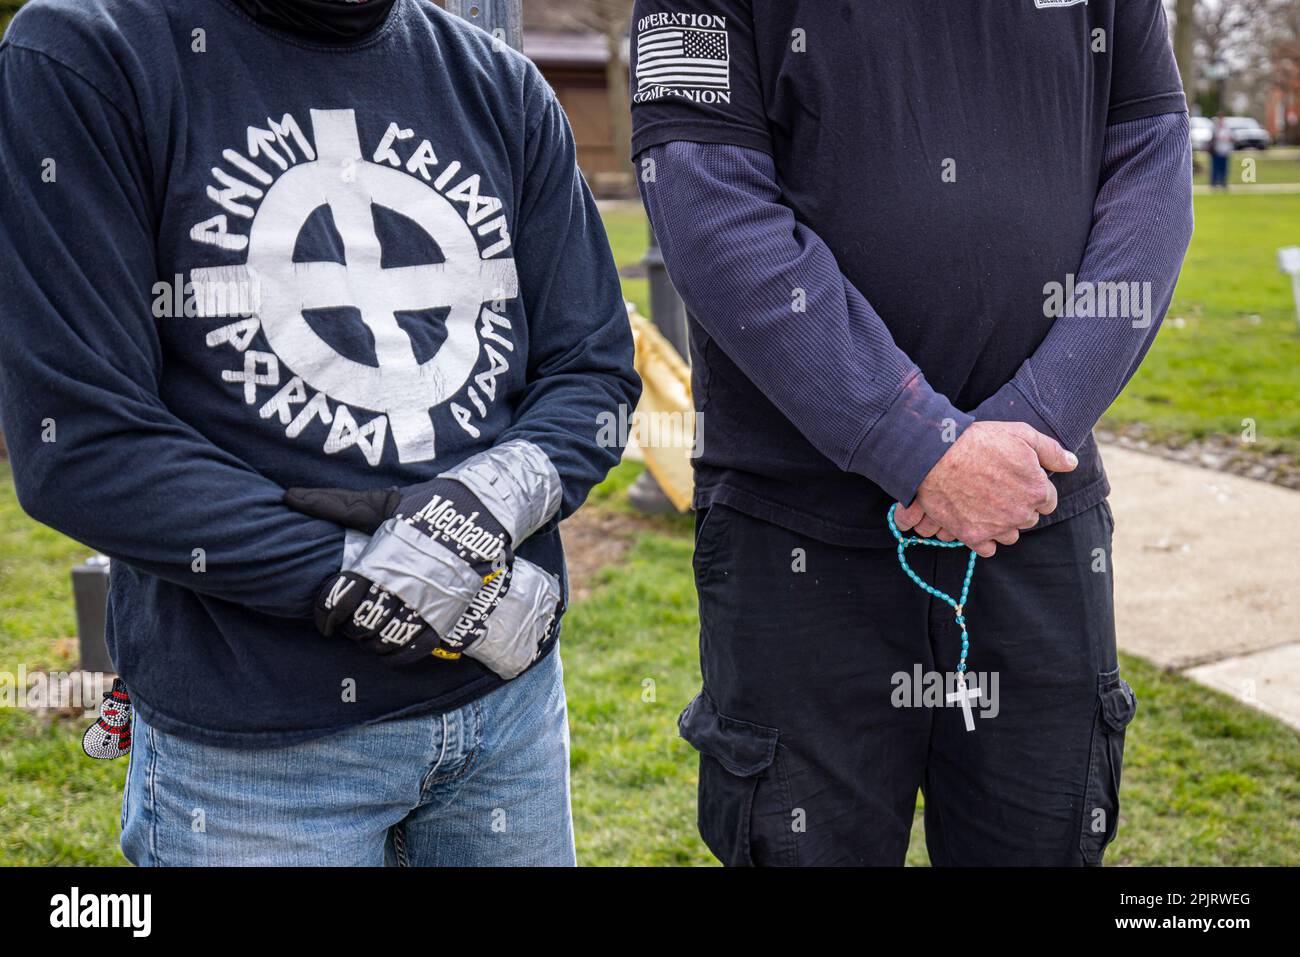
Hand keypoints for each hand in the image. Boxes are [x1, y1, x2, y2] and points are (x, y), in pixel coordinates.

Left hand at [286, 478, 513, 664]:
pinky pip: (415, 650)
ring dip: (370, 643)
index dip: (324, 614)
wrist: (482, 513)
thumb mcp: (381, 503)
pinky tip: (388, 649)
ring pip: (386, 640)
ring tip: (367, 634)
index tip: (323, 618)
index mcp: (382, 559)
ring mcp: (427, 604)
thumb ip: (335, 505)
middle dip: (348, 628)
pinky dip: (397, 656)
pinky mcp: (447, 617)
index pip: (340, 599)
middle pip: (361, 624)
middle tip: (347, 622)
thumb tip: (288, 497)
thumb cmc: (426, 506)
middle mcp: (403, 586)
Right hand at [894, 421, 1076, 556]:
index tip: (1017, 481)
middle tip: (998, 490)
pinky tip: (976, 521)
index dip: (1033, 490)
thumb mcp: (1021, 434)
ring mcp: (997, 526)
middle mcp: (1021, 513)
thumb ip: (1051, 451)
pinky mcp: (973, 536)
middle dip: (1018, 507)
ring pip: (1010, 535)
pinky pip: (988, 548)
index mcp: (1037, 489)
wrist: (936, 455)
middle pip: (1029, 518)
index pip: (1047, 501)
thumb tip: (1072, 464)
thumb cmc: (979, 441)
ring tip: (986, 505)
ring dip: (1003, 524)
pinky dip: (984, 538)